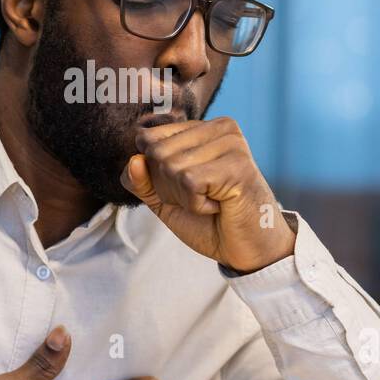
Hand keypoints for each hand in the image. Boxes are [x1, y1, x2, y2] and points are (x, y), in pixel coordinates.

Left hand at [120, 117, 295, 273]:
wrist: (246, 251)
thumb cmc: (209, 222)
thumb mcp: (165, 200)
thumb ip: (142, 181)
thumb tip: (133, 161)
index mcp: (202, 128)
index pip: (148, 139)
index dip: (156, 175)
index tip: (188, 188)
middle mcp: (219, 128)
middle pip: (157, 153)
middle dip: (170, 187)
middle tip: (203, 197)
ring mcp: (231, 144)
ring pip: (172, 167)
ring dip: (185, 198)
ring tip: (214, 201)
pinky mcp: (237, 165)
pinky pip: (189, 182)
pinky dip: (197, 204)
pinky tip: (220, 205)